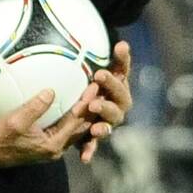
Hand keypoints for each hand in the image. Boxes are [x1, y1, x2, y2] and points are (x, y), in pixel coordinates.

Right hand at [0, 86, 93, 169]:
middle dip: (92, 108)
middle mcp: (57, 149)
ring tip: (92, 96)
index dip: (86, 102)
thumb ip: (34, 107)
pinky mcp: (46, 146)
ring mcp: (52, 149)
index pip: (76, 120)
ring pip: (76, 130)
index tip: (94, 85)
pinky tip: (74, 106)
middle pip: (82, 127)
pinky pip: (66, 131)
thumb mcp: (14, 121)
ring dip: (85, 114)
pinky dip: (73, 119)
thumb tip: (51, 91)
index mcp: (53, 144)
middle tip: (100, 88)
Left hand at [74, 39, 132, 164]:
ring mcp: (108, 122)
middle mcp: (117, 105)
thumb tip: (101, 34)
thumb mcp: (83, 71)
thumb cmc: (79, 88)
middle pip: (121, 98)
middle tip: (98, 76)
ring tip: (93, 108)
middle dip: (112, 87)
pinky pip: (93, 145)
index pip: (123, 71)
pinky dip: (89, 150)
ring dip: (104, 115)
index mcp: (116, 87)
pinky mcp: (94, 138)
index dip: (124, 60)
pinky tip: (84, 158)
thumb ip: (90, 55)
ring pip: (111, 121)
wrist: (69, 117)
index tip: (118, 46)